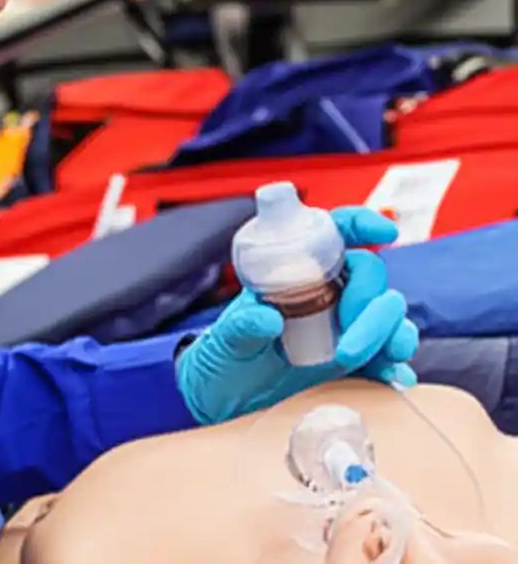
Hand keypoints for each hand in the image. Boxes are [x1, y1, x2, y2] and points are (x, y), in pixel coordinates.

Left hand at [176, 207, 420, 424]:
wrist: (228, 395)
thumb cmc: (224, 354)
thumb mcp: (226, 338)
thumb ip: (242, 325)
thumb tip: (267, 318)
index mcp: (296, 269)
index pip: (335, 230)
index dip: (362, 224)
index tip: (385, 234)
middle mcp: (326, 289)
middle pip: (371, 273)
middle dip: (367, 301)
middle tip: (343, 340)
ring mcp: (345, 321)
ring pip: (388, 309)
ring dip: (389, 331)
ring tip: (371, 356)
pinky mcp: (356, 354)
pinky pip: (389, 350)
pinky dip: (395, 361)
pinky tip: (395, 376)